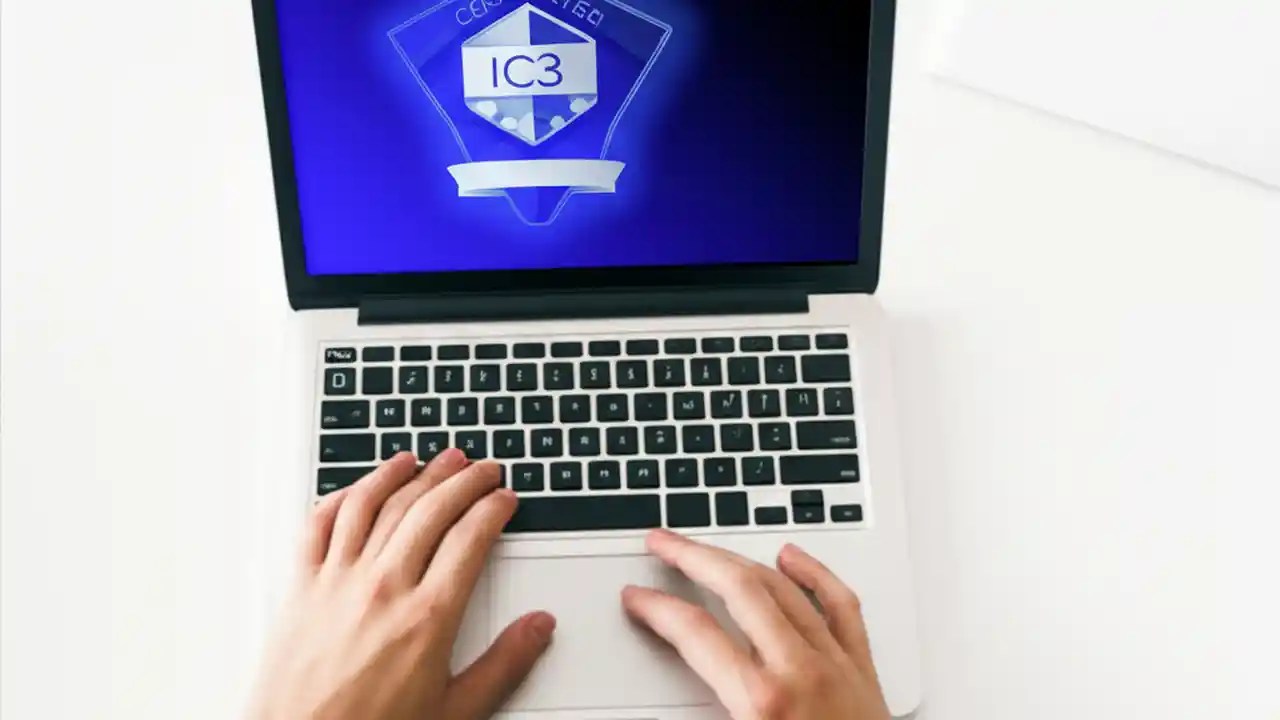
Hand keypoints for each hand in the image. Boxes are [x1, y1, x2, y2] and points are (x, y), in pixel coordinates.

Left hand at [248, 451, 554, 719]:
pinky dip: (343, 495)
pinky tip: (359, 487)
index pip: (470, 538)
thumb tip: (539, 628)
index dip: (492, 508)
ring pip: (376, 504)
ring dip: (406, 474)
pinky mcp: (302, 587)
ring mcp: (338, 581)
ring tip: (427, 459)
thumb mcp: (455, 711)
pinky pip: (321, 523)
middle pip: (429, 509)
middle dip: (461, 480)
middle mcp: (383, 588)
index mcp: (427, 617)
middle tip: (479, 467)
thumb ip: (504, 664)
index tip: (504, 497)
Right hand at [623, 529, 888, 719]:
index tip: (636, 598)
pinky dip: (813, 574)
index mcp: (761, 702)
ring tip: (709, 548)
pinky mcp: (863, 669)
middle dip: (693, 557)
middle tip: (663, 542)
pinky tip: (792, 558)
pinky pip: (839, 604)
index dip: (657, 609)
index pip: (695, 632)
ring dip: (740, 559)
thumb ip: (697, 719)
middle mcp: (798, 670)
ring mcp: (835, 664)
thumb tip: (658, 712)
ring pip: (782, 587)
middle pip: (738, 588)